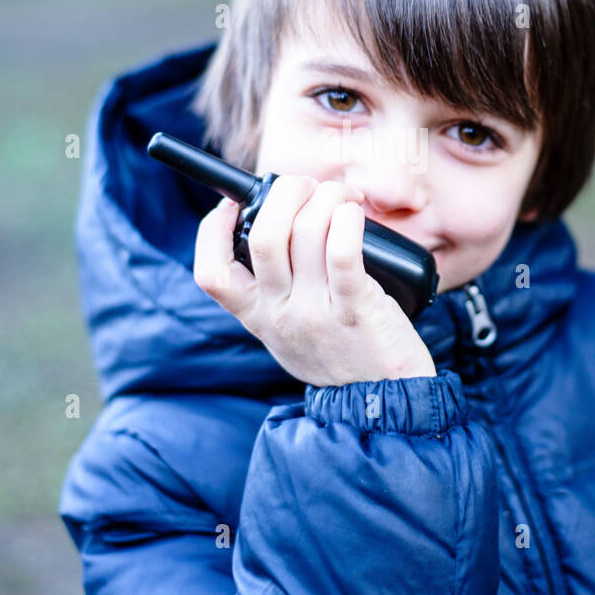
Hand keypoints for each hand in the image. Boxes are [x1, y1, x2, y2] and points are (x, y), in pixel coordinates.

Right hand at [193, 174, 436, 386]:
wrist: (382, 406)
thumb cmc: (339, 358)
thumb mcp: (288, 335)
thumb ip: (276, 295)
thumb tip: (277, 230)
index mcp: (258, 318)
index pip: (211, 273)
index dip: (212, 230)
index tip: (231, 206)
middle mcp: (281, 314)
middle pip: (263, 234)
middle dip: (285, 192)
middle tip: (308, 187)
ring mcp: (317, 312)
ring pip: (306, 231)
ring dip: (326, 196)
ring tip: (342, 196)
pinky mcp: (356, 308)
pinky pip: (344, 250)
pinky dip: (347, 219)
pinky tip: (354, 213)